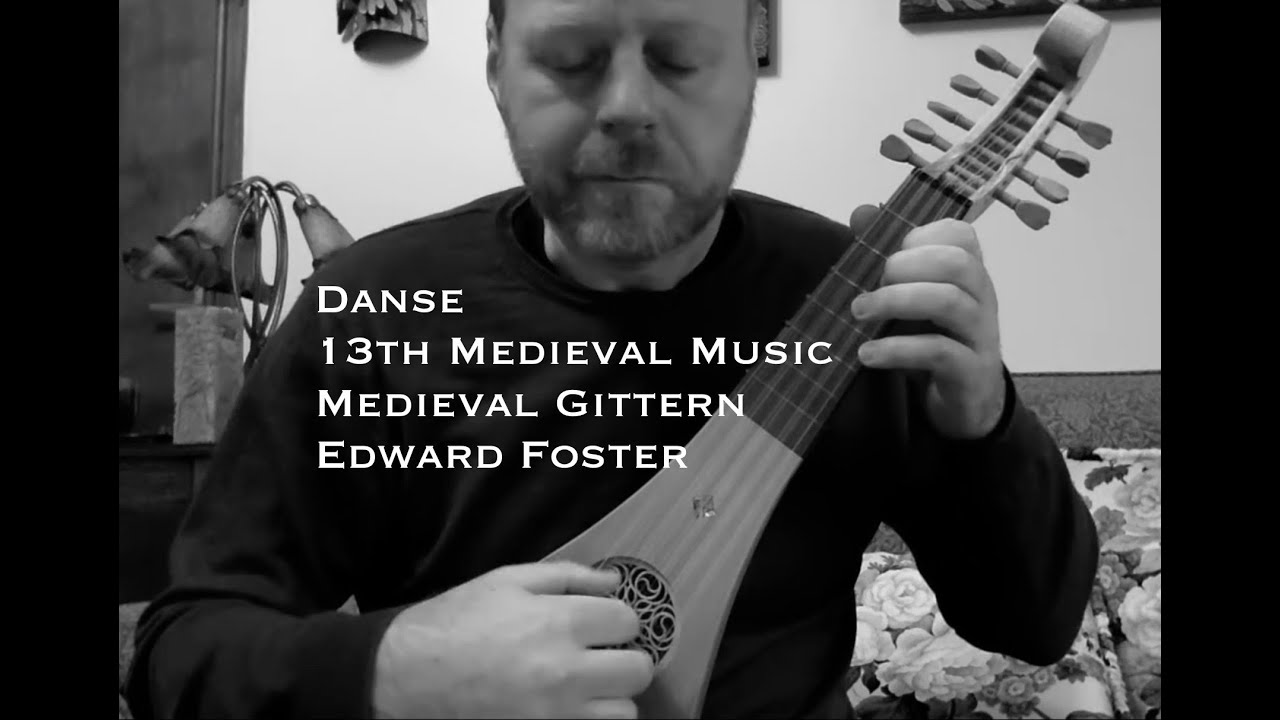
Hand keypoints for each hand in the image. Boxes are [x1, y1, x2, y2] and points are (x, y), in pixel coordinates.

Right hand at [372, 562, 652, 718]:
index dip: (615, 618)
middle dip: (622, 658)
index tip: (598, 622)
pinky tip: (564, 706)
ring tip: (580, 686)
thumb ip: (568, 577)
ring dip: (609, 697)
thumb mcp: (507, 581)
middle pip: (637, 671)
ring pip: (624, 713)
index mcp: (560, 623)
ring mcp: (555, 716)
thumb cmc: (454, 622)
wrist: (404, 676)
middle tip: (598, 655)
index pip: (629, 622)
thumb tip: (615, 580)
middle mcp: (566, 673)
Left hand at [847, 211, 1005, 438]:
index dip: (921, 236)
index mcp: (969, 274)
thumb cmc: (935, 342)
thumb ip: (889, 257)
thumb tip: (862, 211)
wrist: (966, 404)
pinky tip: (867, 354)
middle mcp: (982, 298)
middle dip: (905, 266)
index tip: (887, 254)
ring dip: (896, 302)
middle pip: (956, 263)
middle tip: (869, 285)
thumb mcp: (911, 299)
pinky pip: (940, 352)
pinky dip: (897, 350)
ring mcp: (981, 335)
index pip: (961, 235)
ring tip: (858, 313)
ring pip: (949, 302)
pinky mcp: (971, 371)